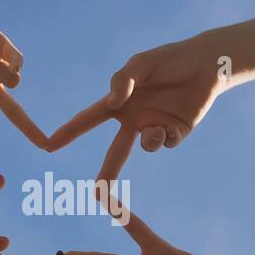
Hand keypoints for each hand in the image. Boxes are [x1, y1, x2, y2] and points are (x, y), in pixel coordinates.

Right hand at [47, 36, 223, 182]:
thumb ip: (124, 80)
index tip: (48, 145)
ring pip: (146, 146)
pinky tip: (174, 124)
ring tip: (157, 127)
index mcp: (119, 103)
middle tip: (97, 194)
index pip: (88, 120)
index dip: (68, 132)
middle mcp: (134, 118)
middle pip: (115, 153)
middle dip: (106, 175)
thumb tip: (113, 104)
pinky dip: (168, 137)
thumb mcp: (143, 63)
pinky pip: (167, 143)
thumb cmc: (170, 59)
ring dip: (149, 140)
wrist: (206, 63)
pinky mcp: (175, 132)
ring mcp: (155, 127)